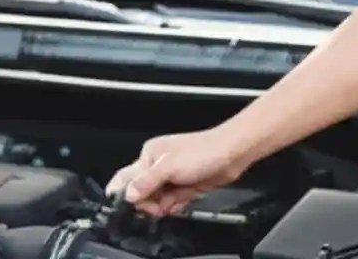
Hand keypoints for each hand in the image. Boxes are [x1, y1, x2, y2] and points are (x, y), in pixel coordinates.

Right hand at [104, 127, 249, 216]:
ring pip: (157, 199)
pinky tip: (181, 202)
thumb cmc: (203, 151)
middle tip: (157, 206)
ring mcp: (172, 177)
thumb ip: (146, 182)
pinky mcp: (184, 186)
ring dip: (163, 205)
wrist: (231, 154)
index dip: (126, 193)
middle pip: (141, 192)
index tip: (132, 206)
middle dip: (148, 202)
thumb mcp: (169, 167)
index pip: (127, 177)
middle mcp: (158, 166)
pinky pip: (172, 202)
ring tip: (173, 202)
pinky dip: (175, 205)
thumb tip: (128, 195)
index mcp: (149, 155)